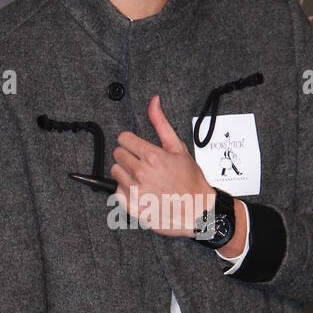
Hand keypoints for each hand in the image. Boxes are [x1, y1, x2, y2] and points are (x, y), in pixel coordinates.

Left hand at [111, 94, 213, 238]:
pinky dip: (125, 191)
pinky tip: (140, 191)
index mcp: (152, 156)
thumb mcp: (178, 147)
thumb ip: (161, 123)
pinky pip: (117, 192)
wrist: (197, 210)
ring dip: (125, 173)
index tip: (136, 147)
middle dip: (128, 156)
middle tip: (143, 163)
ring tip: (142, 178)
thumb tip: (154, 102)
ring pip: (115, 172)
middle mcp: (142, 174)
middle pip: (118, 154)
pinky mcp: (133, 207)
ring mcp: (136, 192)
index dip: (131, 141)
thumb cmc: (190, 181)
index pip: (123, 139)